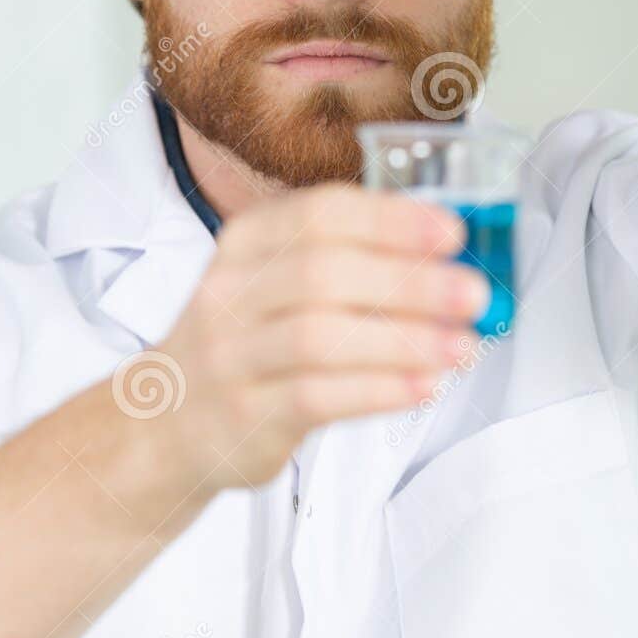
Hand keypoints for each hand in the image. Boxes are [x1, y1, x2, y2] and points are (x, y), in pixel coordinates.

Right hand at [132, 185, 487, 494]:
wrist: (167, 422)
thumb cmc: (247, 346)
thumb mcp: (273, 285)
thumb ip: (345, 263)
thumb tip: (446, 261)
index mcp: (246, 245)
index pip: (319, 214)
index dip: (391, 220)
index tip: (450, 233)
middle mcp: (230, 293)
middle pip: (322, 273)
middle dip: (409, 281)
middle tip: (471, 293)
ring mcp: (231, 356)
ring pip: (320, 337)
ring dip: (403, 340)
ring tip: (461, 345)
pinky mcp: (245, 415)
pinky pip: (317, 397)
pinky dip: (379, 390)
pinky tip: (422, 385)